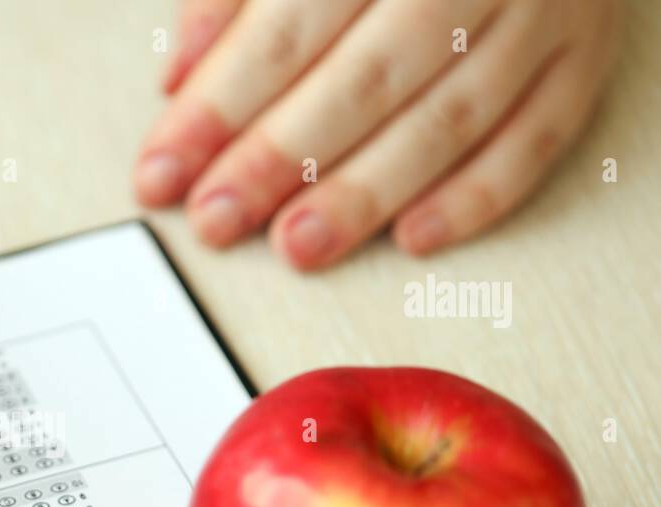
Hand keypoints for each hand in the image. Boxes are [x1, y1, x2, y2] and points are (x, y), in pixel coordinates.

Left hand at [137, 0, 620, 267]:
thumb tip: (181, 76)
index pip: (285, 28)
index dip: (216, 108)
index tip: (163, 170)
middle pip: (362, 81)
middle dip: (276, 161)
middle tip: (216, 219)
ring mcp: (540, 12)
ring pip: (447, 119)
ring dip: (364, 193)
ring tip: (296, 245)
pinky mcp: (581, 57)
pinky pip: (535, 140)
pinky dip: (475, 198)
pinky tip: (409, 239)